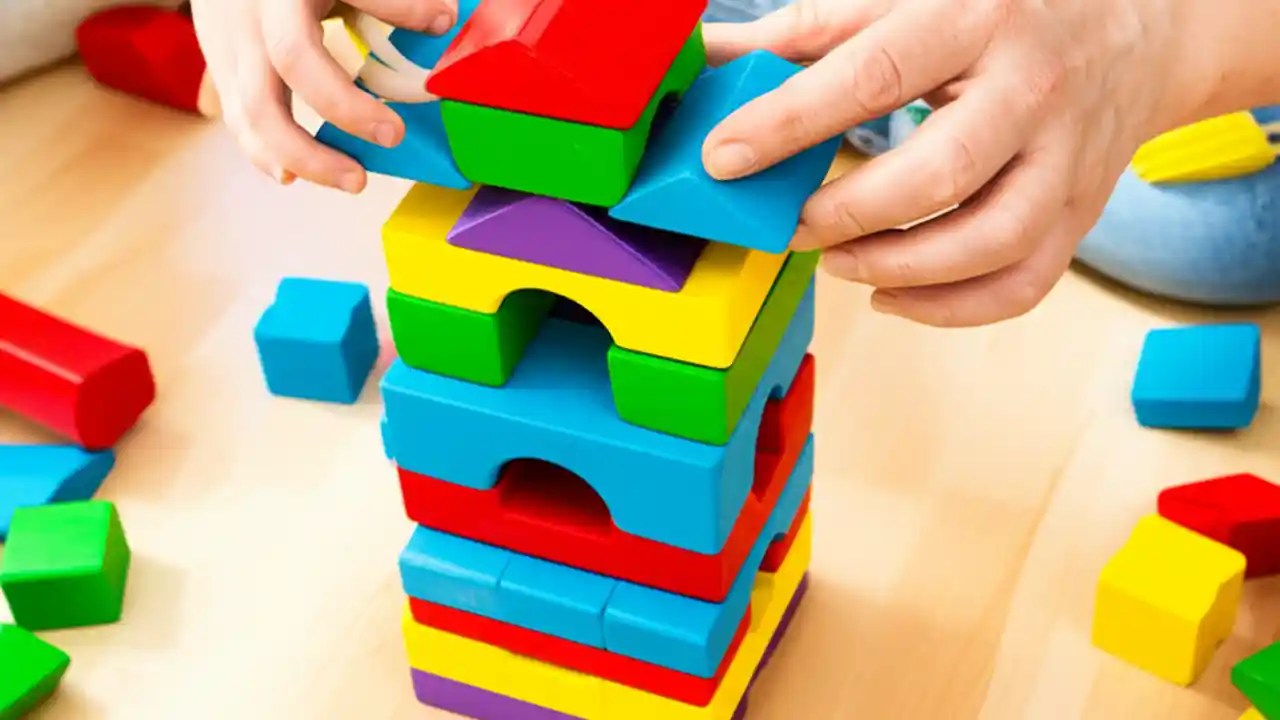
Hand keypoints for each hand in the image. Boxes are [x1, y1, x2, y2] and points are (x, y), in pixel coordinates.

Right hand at [190, 0, 455, 191]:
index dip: (396, 6)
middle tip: (393, 135)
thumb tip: (444, 19)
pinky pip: (238, 117)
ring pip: (255, 105)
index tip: (441, 21)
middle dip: (346, 106)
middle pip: (293, 58)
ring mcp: (231, 37)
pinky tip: (291, 175)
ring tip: (355, 180)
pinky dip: (265, 152)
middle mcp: (261, 7)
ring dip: (307, 154)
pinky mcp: (218, 64)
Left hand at [701, 0, 1209, 325]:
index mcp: (977, 16)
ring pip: (991, 243)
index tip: (725, 159)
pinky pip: (1022, 285)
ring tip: (839, 262)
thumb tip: (711, 57)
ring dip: (899, 270)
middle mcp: (1032, 88)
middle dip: (849, 213)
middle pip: (941, 174)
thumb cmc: (1000, 10)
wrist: (1136, 26)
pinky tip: (892, 294)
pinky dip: (950, 309)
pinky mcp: (1081, 212)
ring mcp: (1066, 157)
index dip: (791, 123)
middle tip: (791, 226)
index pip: (873, 76)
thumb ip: (809, 31)